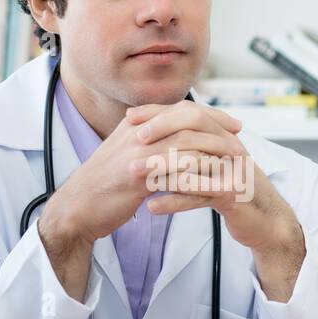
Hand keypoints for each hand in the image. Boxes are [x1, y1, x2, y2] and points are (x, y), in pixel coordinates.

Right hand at [42, 101, 244, 244]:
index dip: (212, 116)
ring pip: (186, 144)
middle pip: (188, 122)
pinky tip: (217, 187)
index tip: (234, 125)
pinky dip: (200, 178)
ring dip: (214, 154)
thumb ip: (149, 142)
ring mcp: (136, 153)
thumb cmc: (104, 185)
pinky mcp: (137, 176)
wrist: (77, 208)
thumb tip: (177, 137)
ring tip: (235, 165)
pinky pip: (177, 173)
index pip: (181, 110)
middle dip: (219, 132)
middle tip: (241, 144)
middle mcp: (137, 132)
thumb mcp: (125, 154)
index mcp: (136, 124)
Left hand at [125, 100, 300, 254]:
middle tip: (133, 138)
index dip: (158, 112)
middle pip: (194, 125)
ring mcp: (232, 170)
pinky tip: (152, 206)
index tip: (130, 116)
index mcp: (222, 135)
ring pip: (194, 160)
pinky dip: (174, 201)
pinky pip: (199, 195)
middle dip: (161, 128)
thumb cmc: (233, 190)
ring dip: (160, 166)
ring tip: (132, 172)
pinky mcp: (233, 196)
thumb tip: (157, 128)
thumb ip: (192, 145)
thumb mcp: (213, 162)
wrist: (266, 219)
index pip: (189, 111)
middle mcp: (229, 146)